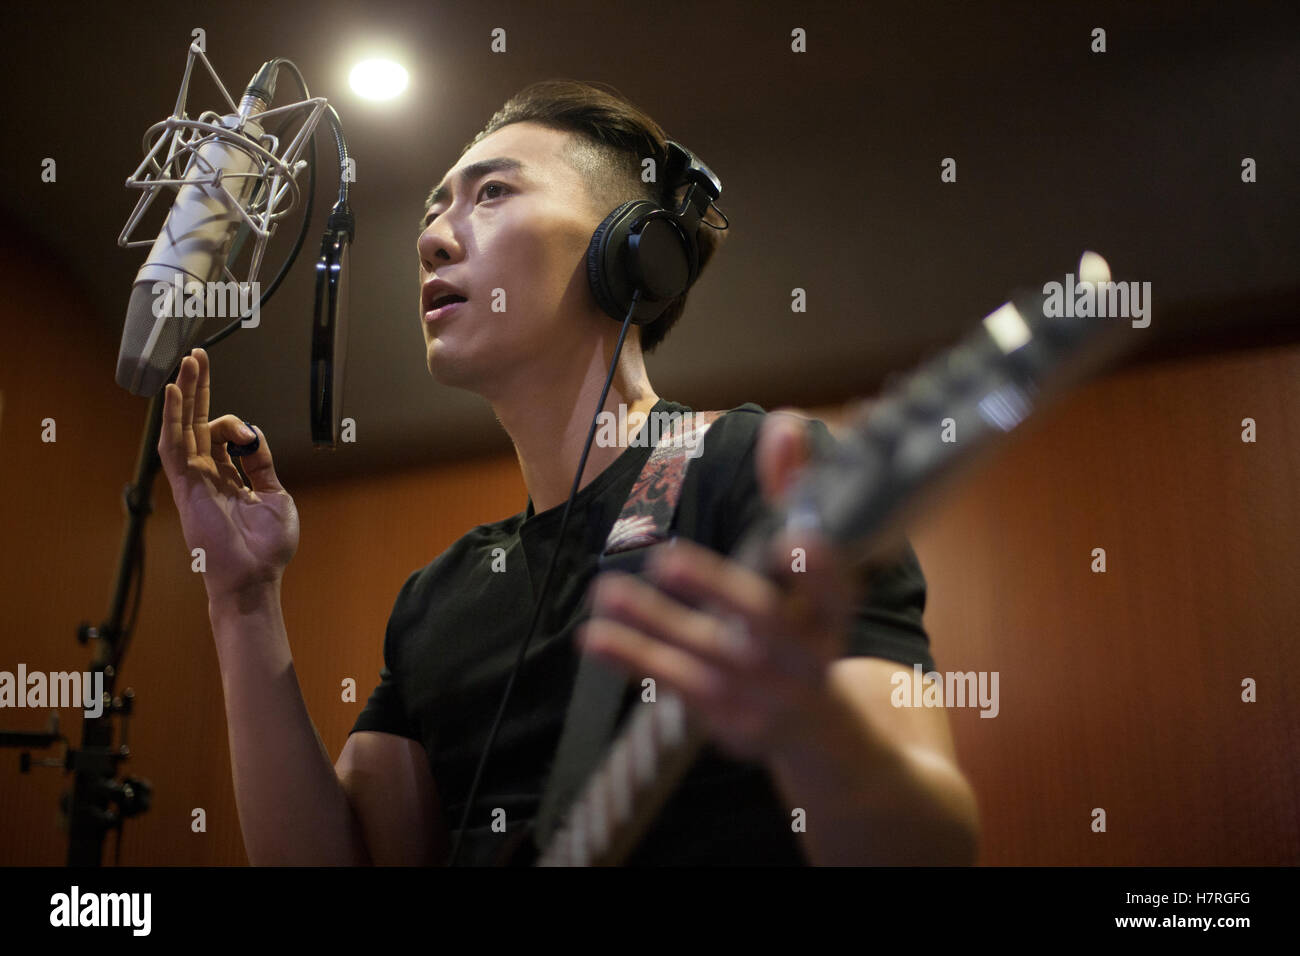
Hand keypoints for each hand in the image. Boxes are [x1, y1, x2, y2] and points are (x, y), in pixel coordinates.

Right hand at [157, 347, 299, 601]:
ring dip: (185, 393)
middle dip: (198, 389)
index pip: (221, 436)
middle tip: (197, 357)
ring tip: (188, 361)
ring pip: (184, 426)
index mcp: (228, 478)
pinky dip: (170, 416)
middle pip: (197, 422)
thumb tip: (254, 437)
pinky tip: (171, 390)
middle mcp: (207, 475)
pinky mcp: (186, 484)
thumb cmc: (265, 548)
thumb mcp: (276, 496)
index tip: (247, 432)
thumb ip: (263, 465)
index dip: (232, 422)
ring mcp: (194, 478)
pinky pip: (173, 444)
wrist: (256, 577)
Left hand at [578, 411, 854, 762]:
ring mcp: (766, 692)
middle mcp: (806, 654)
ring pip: (706, 655)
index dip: (820, 567)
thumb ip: (791, 494)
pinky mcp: (728, 719)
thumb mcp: (804, 569)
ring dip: (654, 623)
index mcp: (833, 613)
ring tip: (607, 592)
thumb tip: (783, 423)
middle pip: (763, 621)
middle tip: (668, 559)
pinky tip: (594, 636)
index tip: (795, 538)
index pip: (835, 587)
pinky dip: (634, 660)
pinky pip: (675, 684)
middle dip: (718, 589)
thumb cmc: (802, 624)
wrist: (814, 730)